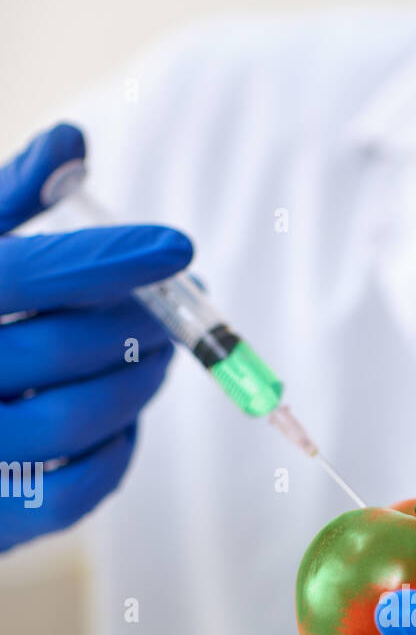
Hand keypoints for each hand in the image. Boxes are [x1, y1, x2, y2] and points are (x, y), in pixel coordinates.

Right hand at [0, 124, 192, 550]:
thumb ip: (8, 202)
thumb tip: (74, 142)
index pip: (29, 273)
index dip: (110, 258)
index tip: (178, 247)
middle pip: (62, 348)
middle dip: (136, 325)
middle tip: (172, 312)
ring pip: (75, 421)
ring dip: (138, 386)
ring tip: (159, 357)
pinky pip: (72, 492)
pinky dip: (116, 455)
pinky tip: (125, 423)